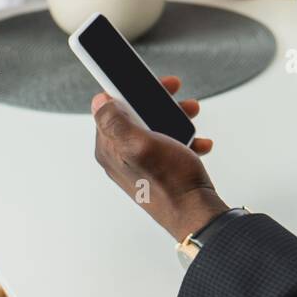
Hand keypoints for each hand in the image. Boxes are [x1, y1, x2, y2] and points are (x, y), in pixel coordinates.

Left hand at [91, 75, 228, 240]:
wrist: (196, 213)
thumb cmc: (172, 181)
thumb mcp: (141, 144)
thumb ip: (115, 121)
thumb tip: (98, 101)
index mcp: (110, 149)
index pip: (110, 109)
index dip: (129, 92)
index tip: (150, 83)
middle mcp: (121, 157)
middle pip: (135, 117)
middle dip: (158, 104)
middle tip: (177, 96)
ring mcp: (140, 165)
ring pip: (154, 129)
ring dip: (175, 120)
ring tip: (191, 118)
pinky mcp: (158, 171)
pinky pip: (168, 146)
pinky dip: (184, 140)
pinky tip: (198, 143)